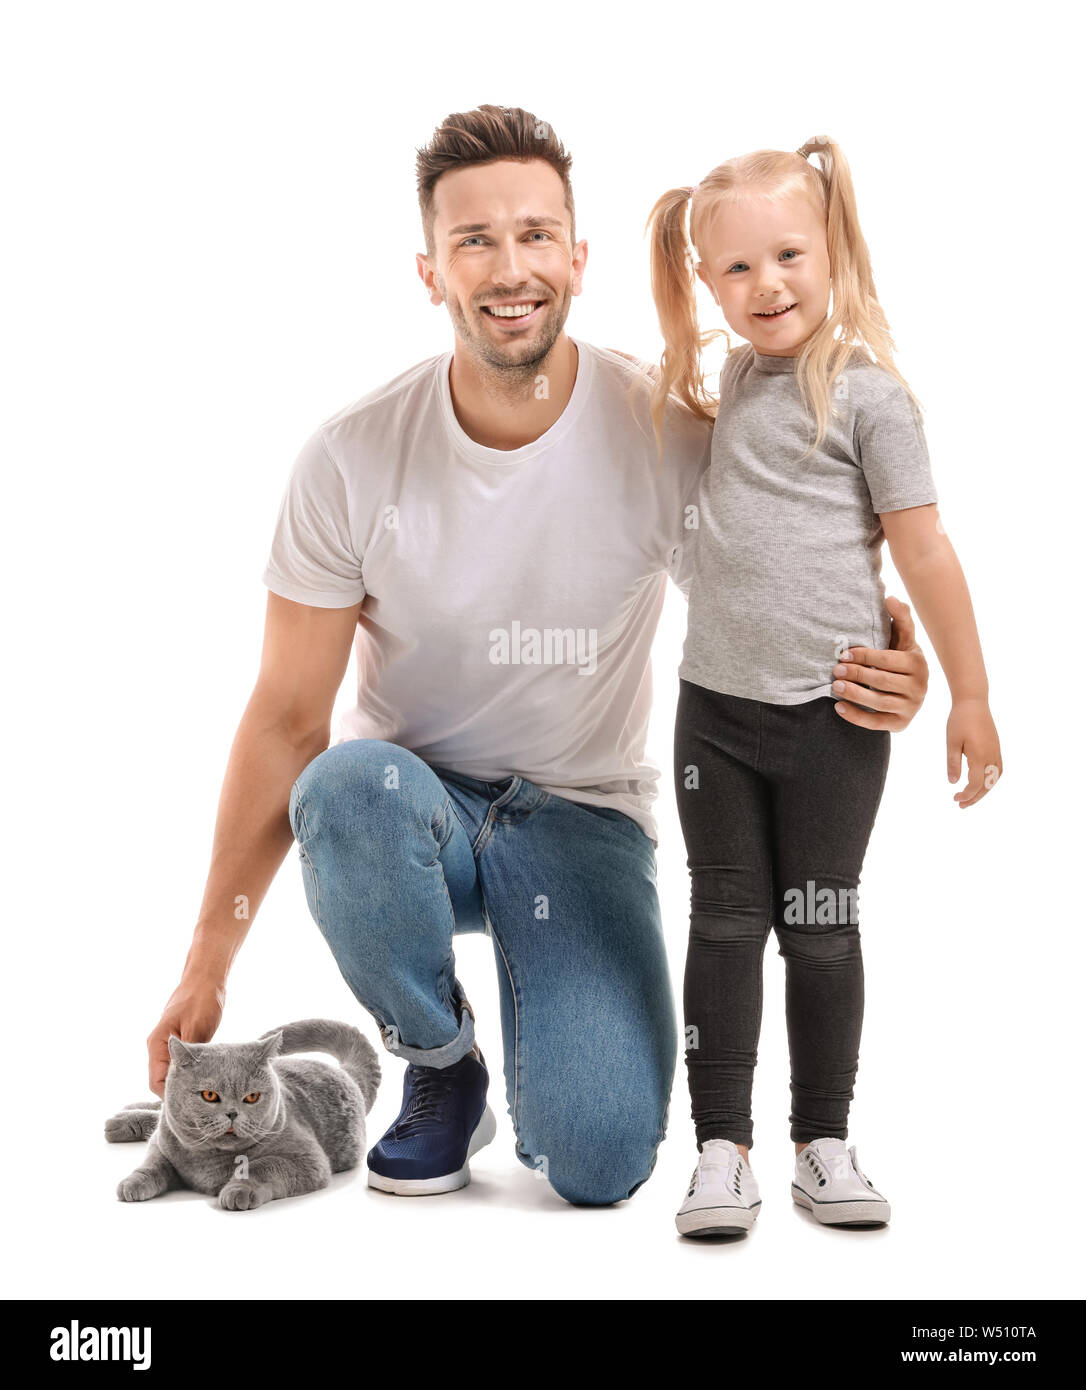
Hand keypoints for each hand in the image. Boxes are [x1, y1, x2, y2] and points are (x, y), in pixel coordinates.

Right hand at [147, 973, 224, 1097]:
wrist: (206, 977)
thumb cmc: (201, 999)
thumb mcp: (197, 1027)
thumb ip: (190, 1053)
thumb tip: (186, 1079)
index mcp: (157, 1045)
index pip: (156, 1082)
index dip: (170, 1095)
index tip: (188, 1106)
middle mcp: (159, 1047)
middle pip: (163, 1080)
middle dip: (178, 1092)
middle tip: (200, 1104)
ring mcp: (170, 1045)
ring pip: (174, 1072)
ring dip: (186, 1082)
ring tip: (205, 1094)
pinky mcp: (182, 1042)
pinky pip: (183, 1063)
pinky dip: (192, 1071)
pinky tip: (207, 1077)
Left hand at [831, 596, 929, 730]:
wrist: (908, 691)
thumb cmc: (899, 659)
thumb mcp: (902, 639)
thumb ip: (899, 619)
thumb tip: (890, 597)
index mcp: (917, 663)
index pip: (888, 660)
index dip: (865, 656)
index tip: (844, 654)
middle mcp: (919, 687)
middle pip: (883, 681)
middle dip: (857, 675)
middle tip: (836, 669)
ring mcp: (911, 707)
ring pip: (879, 702)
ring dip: (855, 694)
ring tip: (835, 687)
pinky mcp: (901, 724)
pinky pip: (876, 723)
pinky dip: (856, 716)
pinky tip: (839, 708)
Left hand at [947, 698, 1001, 807]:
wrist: (973, 702)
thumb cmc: (959, 720)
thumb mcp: (952, 742)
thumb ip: (953, 763)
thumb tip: (953, 783)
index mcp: (979, 756)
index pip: (976, 784)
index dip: (967, 795)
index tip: (955, 798)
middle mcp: (991, 756)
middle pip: (987, 785)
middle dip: (975, 797)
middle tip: (961, 804)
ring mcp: (996, 752)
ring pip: (995, 779)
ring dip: (984, 790)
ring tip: (971, 797)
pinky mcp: (997, 748)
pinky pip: (998, 770)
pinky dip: (992, 781)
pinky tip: (982, 783)